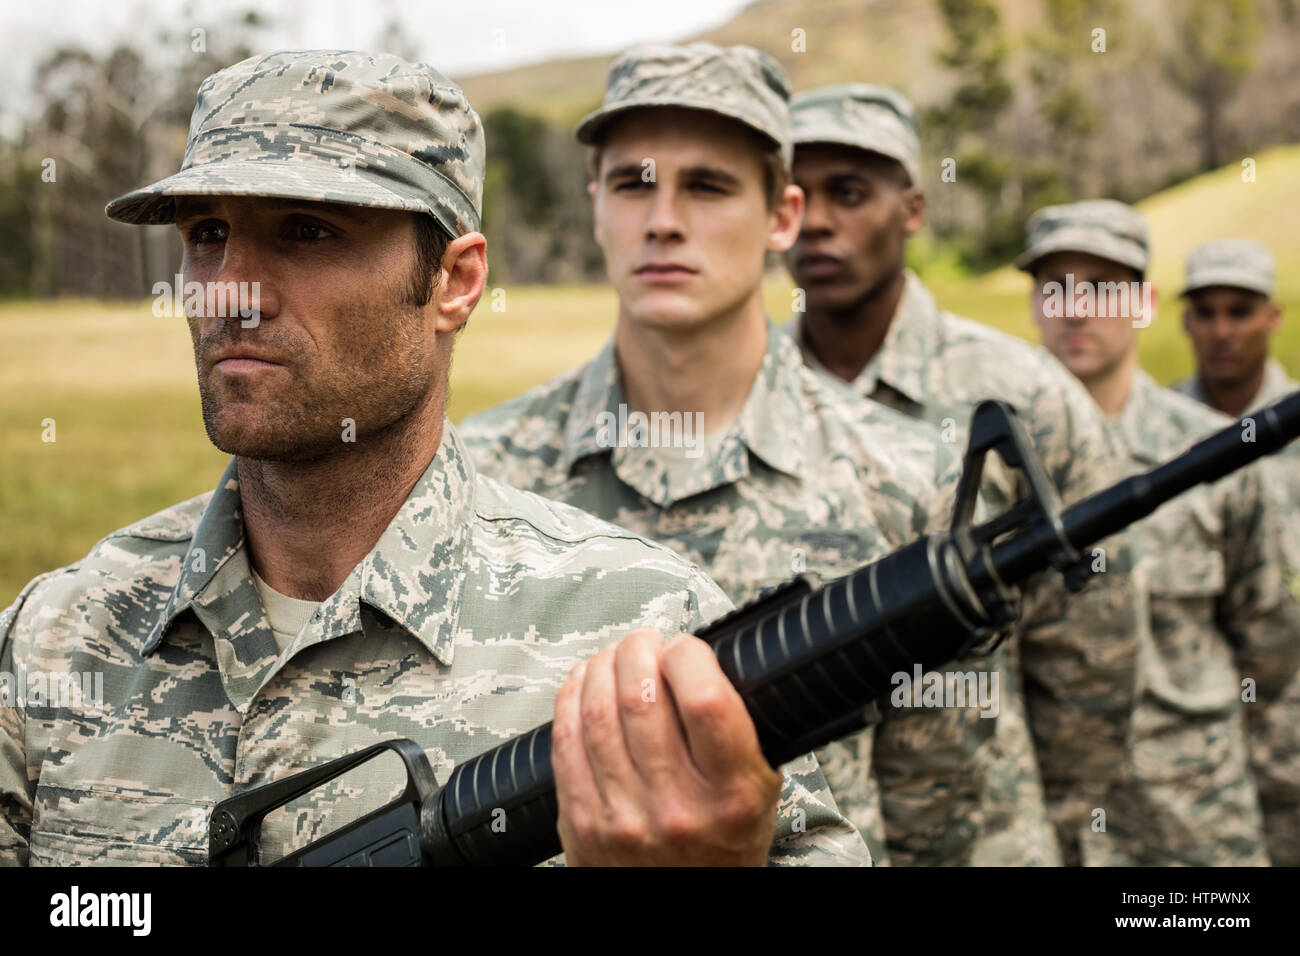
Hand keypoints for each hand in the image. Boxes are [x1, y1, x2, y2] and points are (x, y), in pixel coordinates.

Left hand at [552, 629, 781, 865]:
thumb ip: (738, 729)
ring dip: (603, 665)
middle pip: (641, 695)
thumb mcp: (760, 791)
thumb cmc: (724, 844)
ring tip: (617, 657)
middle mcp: (676, 808)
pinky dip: (571, 696)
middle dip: (640, 649)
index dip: (689, 655)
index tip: (687, 649)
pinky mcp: (580, 823)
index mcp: (731, 796)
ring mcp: (622, 817)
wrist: (682, 908)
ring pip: (597, 710)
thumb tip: (704, 658)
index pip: (704, 700)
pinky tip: (584, 681)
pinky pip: (564, 740)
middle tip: (648, 643)